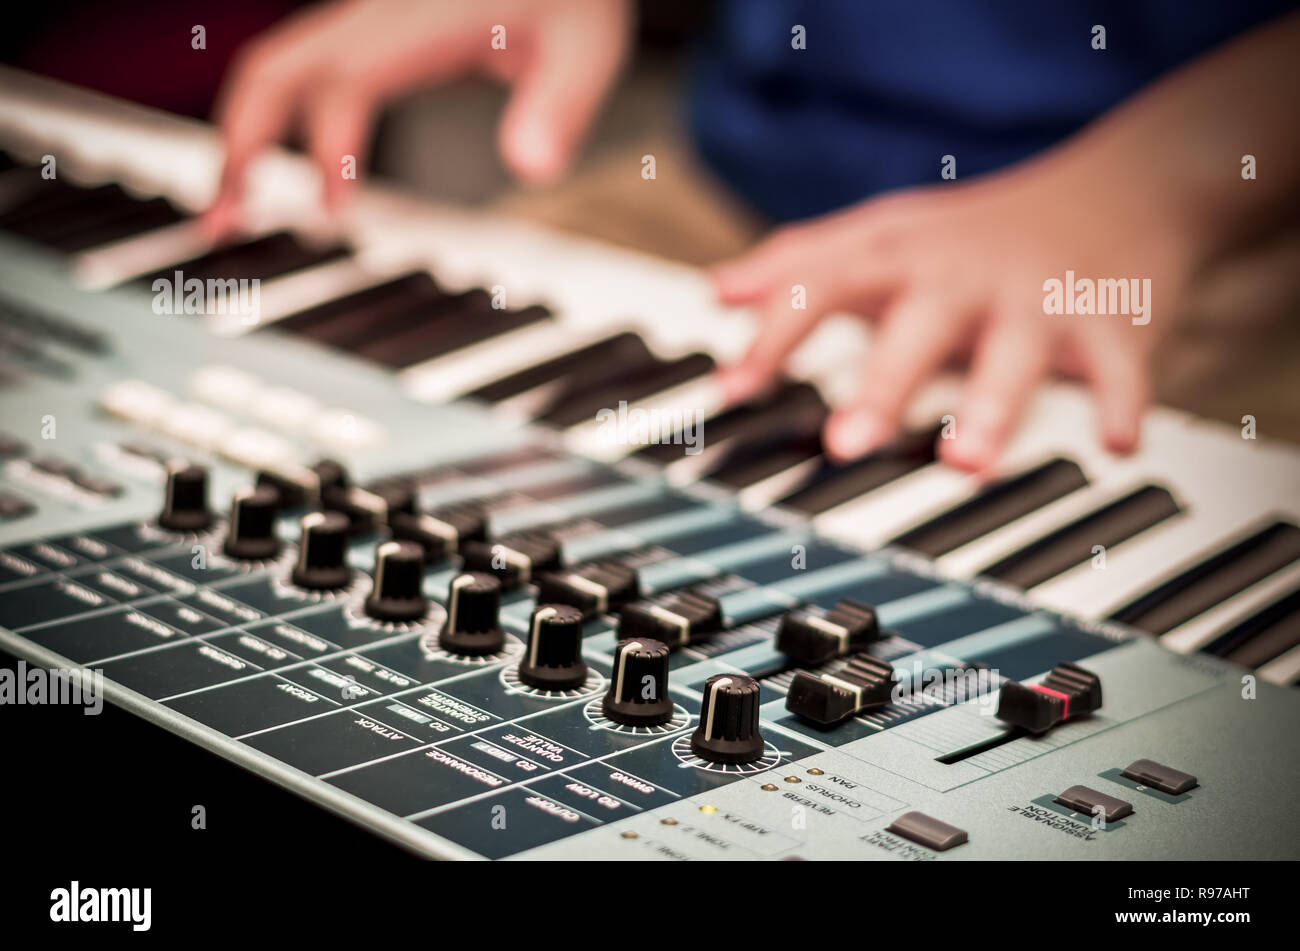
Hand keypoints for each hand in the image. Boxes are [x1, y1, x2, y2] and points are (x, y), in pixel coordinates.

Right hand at [206, 0, 630, 234]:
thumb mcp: (587, 45)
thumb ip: (561, 106)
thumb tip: (533, 166)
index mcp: (418, 21)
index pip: (345, 81)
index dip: (329, 145)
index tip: (333, 211)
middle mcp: (375, 19)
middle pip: (271, 69)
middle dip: (238, 145)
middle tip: (224, 225)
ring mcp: (363, 27)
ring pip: (270, 71)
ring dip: (238, 139)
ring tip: (229, 214)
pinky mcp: (368, 41)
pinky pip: (298, 78)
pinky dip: (269, 126)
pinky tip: (279, 175)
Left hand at [712, 153, 1199, 471]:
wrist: (1118, 190)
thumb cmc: (974, 233)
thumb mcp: (884, 233)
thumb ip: (800, 263)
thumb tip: (717, 290)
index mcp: (902, 254)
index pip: (826, 285)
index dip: (775, 336)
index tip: (730, 391)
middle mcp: (964, 276)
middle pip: (918, 327)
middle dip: (883, 383)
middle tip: (845, 443)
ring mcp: (1039, 300)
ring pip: (1016, 355)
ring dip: (992, 407)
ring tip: (966, 463)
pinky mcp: (1113, 322)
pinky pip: (1121, 367)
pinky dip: (1124, 400)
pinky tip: (1118, 442)